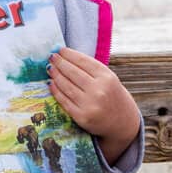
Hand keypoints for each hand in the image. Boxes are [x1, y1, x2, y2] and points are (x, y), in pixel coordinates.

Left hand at [47, 46, 139, 164]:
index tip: (59, 50)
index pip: (83, 61)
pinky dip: (55, 90)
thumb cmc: (112, 96)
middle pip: (73, 72)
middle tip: (51, 57)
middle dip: (59, 63)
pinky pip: (64, 100)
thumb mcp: (109, 79)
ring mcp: (90, 104)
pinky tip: (51, 83)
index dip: (69, 54)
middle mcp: (99, 90)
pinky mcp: (81, 116)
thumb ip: (91, 69)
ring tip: (49, 68)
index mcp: (107, 77)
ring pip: (66, 85)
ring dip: (55, 75)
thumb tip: (66, 56)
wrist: (122, 122)